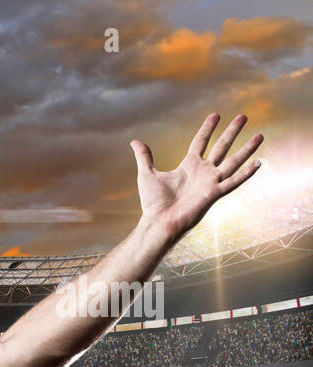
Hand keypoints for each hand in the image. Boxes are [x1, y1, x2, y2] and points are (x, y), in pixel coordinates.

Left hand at [130, 113, 262, 240]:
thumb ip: (144, 157)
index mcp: (188, 166)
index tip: (216, 115)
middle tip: (243, 116)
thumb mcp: (147, 174)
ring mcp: (210, 182)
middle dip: (232, 132)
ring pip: (232, 161)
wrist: (158, 222)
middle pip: (221, 147)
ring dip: (246, 149)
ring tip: (260, 135)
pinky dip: (246, 174)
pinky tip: (259, 163)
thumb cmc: (153, 203)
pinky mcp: (214, 194)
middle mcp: (202, 172)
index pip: (201, 142)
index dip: (208, 128)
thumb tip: (134, 141)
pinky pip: (233, 182)